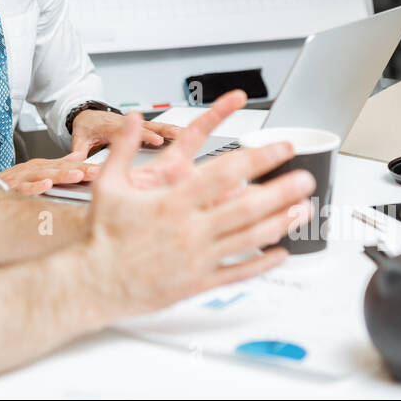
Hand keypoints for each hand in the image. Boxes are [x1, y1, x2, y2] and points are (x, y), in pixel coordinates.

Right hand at [0, 154, 95, 195]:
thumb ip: (58, 165)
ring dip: (61, 175)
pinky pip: (24, 188)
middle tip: (97, 171)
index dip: (85, 167)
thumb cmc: (13, 182)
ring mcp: (22, 178)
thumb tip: (77, 159)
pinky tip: (46, 186)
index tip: (102, 169)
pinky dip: (34, 187)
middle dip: (79, 169)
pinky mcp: (11, 188)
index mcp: (42, 167)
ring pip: (44, 175)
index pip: (67, 166)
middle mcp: (34, 170)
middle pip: (59, 168)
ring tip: (77, 175)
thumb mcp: (38, 171)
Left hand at [70, 107, 178, 156]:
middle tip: (177, 134)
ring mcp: (134, 125)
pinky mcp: (139, 127)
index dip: (144, 136)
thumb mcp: (79, 138)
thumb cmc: (86, 127)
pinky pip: (156, 128)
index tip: (156, 140)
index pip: (132, 132)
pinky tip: (183, 135)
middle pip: (147, 126)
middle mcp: (126, 124)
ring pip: (154, 125)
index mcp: (112, 127)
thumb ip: (78, 150)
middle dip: (162, 130)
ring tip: (185, 132)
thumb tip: (73, 161)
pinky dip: (169, 131)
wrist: (87, 115)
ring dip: (169, 129)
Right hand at [81, 90, 315, 317]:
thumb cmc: (102, 235)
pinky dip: (262, 262)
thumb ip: (124, 148)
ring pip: (248, 237)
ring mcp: (197, 257)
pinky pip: (237, 271)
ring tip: (303, 210)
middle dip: (281, 190)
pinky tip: (280, 253)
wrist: (95, 281)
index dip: (257, 159)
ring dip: (280, 222)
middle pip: (247, 205)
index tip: (279, 150)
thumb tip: (131, 118)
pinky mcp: (198, 282)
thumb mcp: (107, 184)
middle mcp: (190, 228)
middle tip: (305, 178)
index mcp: (172, 200)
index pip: (224, 173)